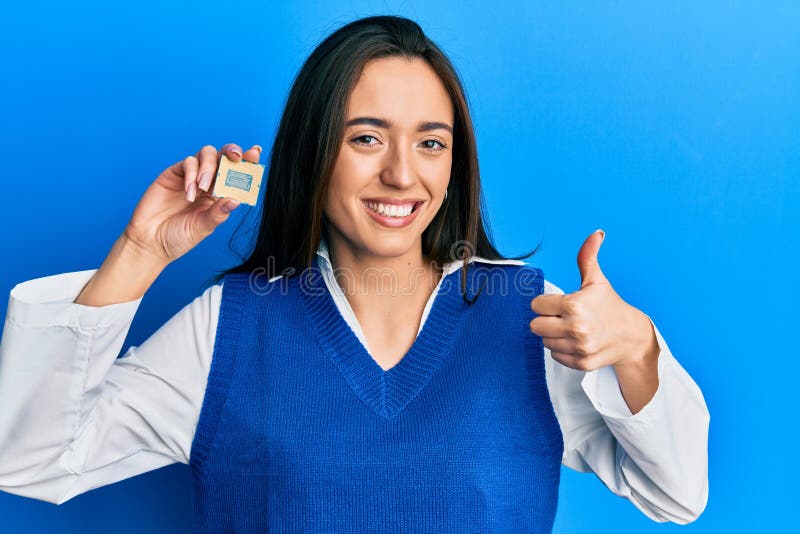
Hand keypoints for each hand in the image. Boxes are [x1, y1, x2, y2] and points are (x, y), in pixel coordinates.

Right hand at [122, 143, 261, 264]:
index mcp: (221, 195)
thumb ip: (218, 214)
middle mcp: (209, 182)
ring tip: (204, 187)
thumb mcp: (203, 228)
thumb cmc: (179, 237)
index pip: (238, 174)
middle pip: (224, 156)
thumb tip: (236, 200)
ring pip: (207, 153)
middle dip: (233, 152)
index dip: (248, 161)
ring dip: (210, 166)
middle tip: (237, 157)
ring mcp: (191, 176)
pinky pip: (187, 162)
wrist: (151, 242)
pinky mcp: (174, 174)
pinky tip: (190, 192)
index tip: (256, 152)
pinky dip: (192, 173)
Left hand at [529, 229, 656, 371]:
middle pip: (535, 326)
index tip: (559, 303)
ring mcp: (579, 347)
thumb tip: (596, 233)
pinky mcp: (581, 363)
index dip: (545, 303)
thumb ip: (588, 257)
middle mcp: (576, 327)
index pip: (536, 305)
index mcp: (574, 305)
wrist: (633, 336)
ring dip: (554, 335)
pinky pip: (555, 356)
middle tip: (563, 317)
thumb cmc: (610, 305)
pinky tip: (577, 341)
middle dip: (546, 320)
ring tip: (572, 329)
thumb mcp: (597, 281)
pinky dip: (563, 350)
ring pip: (545, 341)